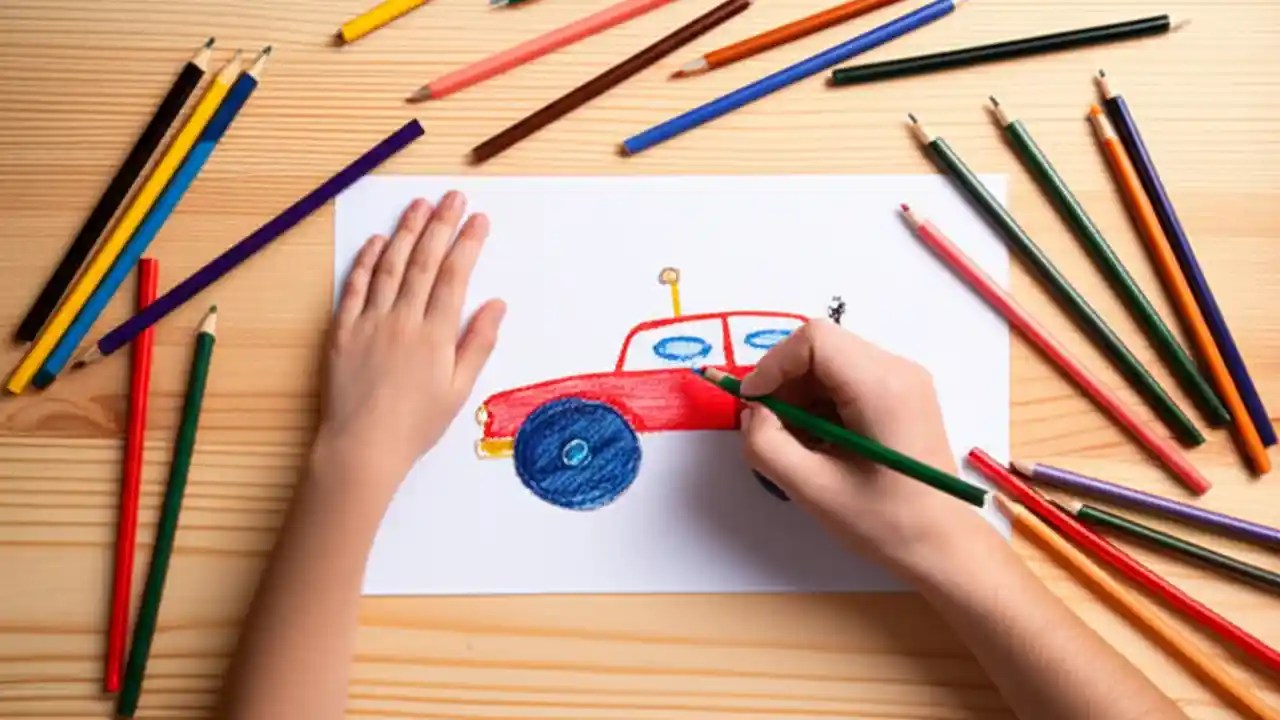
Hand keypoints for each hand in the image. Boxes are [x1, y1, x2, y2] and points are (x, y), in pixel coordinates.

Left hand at [314, 192, 505, 500]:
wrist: (362, 447)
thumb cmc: (415, 425)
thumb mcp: (459, 390)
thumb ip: (477, 344)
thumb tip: (495, 305)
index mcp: (435, 335)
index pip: (455, 276)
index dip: (468, 243)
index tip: (478, 219)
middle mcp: (403, 320)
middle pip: (425, 262)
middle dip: (441, 225)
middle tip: (453, 198)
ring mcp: (370, 322)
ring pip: (390, 265)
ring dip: (406, 232)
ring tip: (419, 206)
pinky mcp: (342, 331)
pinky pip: (355, 286)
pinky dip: (366, 260)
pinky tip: (378, 241)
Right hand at [739, 320, 995, 580]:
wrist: (943, 545)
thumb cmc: (886, 523)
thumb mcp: (814, 490)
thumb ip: (768, 446)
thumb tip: (753, 414)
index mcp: (883, 387)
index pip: (815, 339)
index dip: (773, 365)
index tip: (753, 405)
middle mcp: (899, 370)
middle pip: (822, 346)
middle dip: (785, 381)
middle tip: (772, 428)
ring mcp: (904, 380)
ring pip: (832, 361)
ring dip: (802, 394)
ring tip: (799, 442)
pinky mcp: (902, 394)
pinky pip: (848, 378)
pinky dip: (821, 402)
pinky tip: (821, 442)